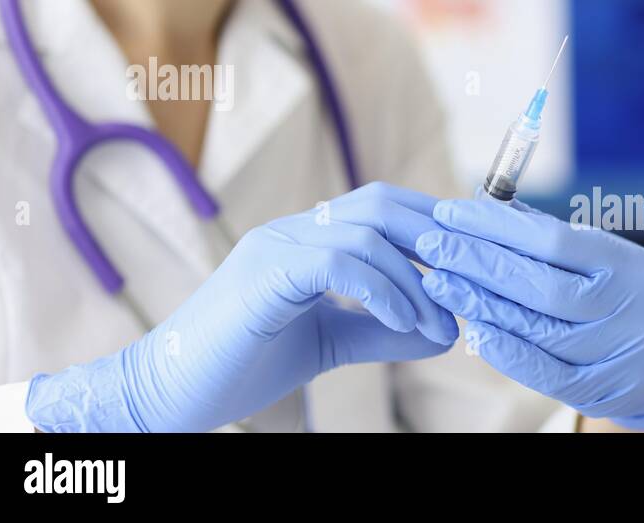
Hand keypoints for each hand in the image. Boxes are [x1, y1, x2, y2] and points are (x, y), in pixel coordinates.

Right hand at [26, 182, 457, 431]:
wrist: (168, 393)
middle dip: (438, 243)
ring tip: (443, 324)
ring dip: (419, 281)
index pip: (386, 209)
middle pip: (384, 203)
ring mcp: (276, 245)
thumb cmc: (242, 365)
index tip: (475, 270)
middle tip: (472, 287)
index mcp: (308, 239)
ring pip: (369, 233)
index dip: (436, 231)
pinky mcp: (264, 273)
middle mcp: (293, 230)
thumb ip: (382, 328)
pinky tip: (407, 322)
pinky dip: (385, 291)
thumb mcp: (329, 342)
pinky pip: (341, 263)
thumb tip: (446, 329)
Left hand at [416, 198, 643, 429]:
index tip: (451, 213)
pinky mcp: (605, 391)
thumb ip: (550, 236)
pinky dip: (510, 354)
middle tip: (432, 245)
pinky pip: (549, 375)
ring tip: (441, 283)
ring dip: (483, 305)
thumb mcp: (605, 256)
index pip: (554, 241)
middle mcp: (628, 309)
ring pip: (540, 330)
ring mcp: (618, 353)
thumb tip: (486, 205)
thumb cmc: (626, 293)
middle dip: (479, 263)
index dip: (497, 227)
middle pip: (541, 286)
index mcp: (627, 265)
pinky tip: (477, 332)